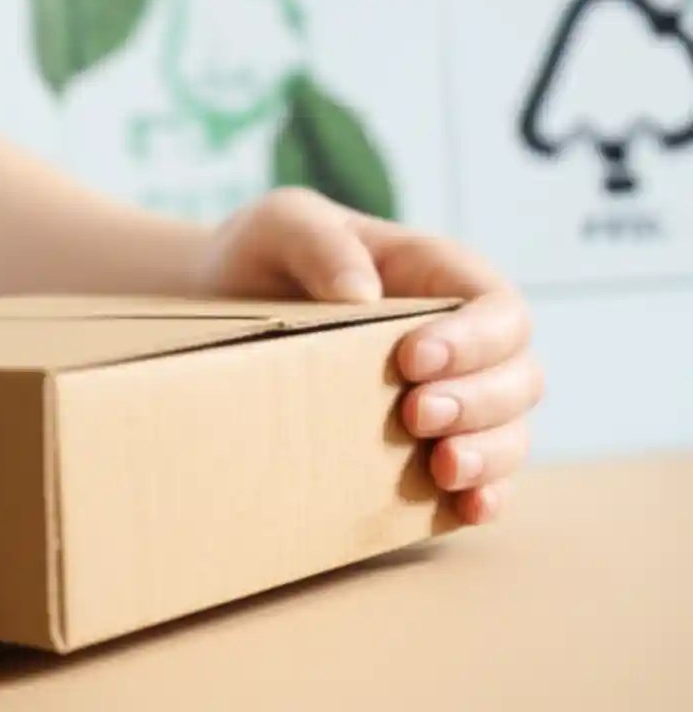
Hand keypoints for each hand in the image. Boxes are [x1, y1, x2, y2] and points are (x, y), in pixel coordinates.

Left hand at [197, 188, 542, 523]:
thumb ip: (319, 241)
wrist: (215, 305)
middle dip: (478, 401)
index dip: (475, 338)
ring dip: (489, 454)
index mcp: (436, 279)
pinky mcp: (426, 447)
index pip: (497, 308)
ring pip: (509, 430)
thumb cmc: (261, 255)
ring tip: (443, 468)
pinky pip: (480, 478)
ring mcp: (448, 396)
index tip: (413, 358)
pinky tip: (465, 508)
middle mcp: (458, 341)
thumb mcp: (281, 224)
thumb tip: (360, 293)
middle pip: (517, 375)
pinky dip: (485, 494)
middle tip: (416, 414)